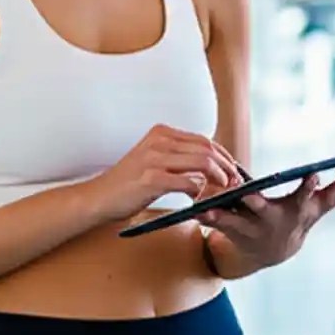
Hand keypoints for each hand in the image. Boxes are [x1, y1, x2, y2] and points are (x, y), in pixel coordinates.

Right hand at [84, 124, 243, 221]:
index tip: (234, 170)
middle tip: (236, 183)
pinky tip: (201, 201)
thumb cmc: (128, 184)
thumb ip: (179, 158)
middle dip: (227, 167)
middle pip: (208, 149)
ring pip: (203, 163)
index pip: (204, 140)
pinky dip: (201, 192)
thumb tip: (214, 166)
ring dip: (219, 179)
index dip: (224, 156)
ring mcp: (155, 158)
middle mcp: (159, 140)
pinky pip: (189, 182)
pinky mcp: (152, 178)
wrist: (97, 198)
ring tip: (224, 192)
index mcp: (162, 133)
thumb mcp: (154, 161)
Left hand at [198, 161, 334, 271]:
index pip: (310, 196)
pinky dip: (209, 216)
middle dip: (258, 201)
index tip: (314, 172)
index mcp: (300, 210)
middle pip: (266, 209)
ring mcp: (254, 228)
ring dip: (224, 213)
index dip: (311, 185)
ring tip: (210, 204)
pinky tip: (197, 209)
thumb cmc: (299, 217)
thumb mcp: (321, 205)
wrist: (271, 253)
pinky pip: (219, 224)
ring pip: (237, 219)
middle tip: (247, 190)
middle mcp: (277, 220)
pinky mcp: (233, 231)